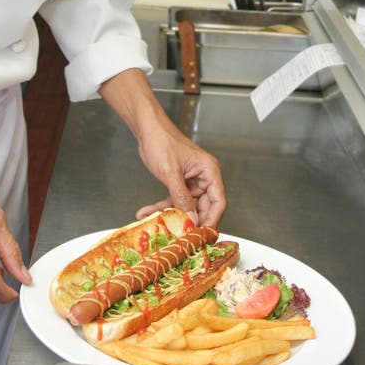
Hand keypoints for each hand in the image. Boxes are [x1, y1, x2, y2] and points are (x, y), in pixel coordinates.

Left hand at [98, 69, 226, 228]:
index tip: (202, 235)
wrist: (146, 129)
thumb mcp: (171, 172)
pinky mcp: (179, 183)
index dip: (212, 220)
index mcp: (209, 171)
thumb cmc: (162, 140)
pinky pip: (174, 200)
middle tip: (181, 236)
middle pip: (204, 208)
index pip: (218, 202)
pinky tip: (147, 212)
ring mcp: (191, 181)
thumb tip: (191, 219)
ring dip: (172, 216)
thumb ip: (181, 197)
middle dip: (191, 222)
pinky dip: (162, 207)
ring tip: (161, 226)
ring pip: (187, 206)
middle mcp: (203, 177)